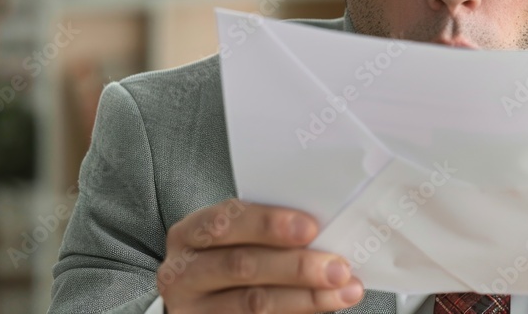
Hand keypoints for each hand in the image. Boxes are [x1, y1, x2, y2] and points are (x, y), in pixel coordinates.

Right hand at [157, 198, 363, 312]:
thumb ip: (268, 230)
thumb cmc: (228, 254)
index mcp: (189, 235)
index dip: (268, 224)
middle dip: (296, 266)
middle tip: (338, 267)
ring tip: (343, 290)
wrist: (204, 295)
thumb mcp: (236, 236)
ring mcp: (194, 310)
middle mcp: (184, 273)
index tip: (311, 227)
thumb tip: (326, 230)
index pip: (225, 222)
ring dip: (306, 297)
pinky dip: (297, 313)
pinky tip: (325, 306)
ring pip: (253, 303)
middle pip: (242, 265)